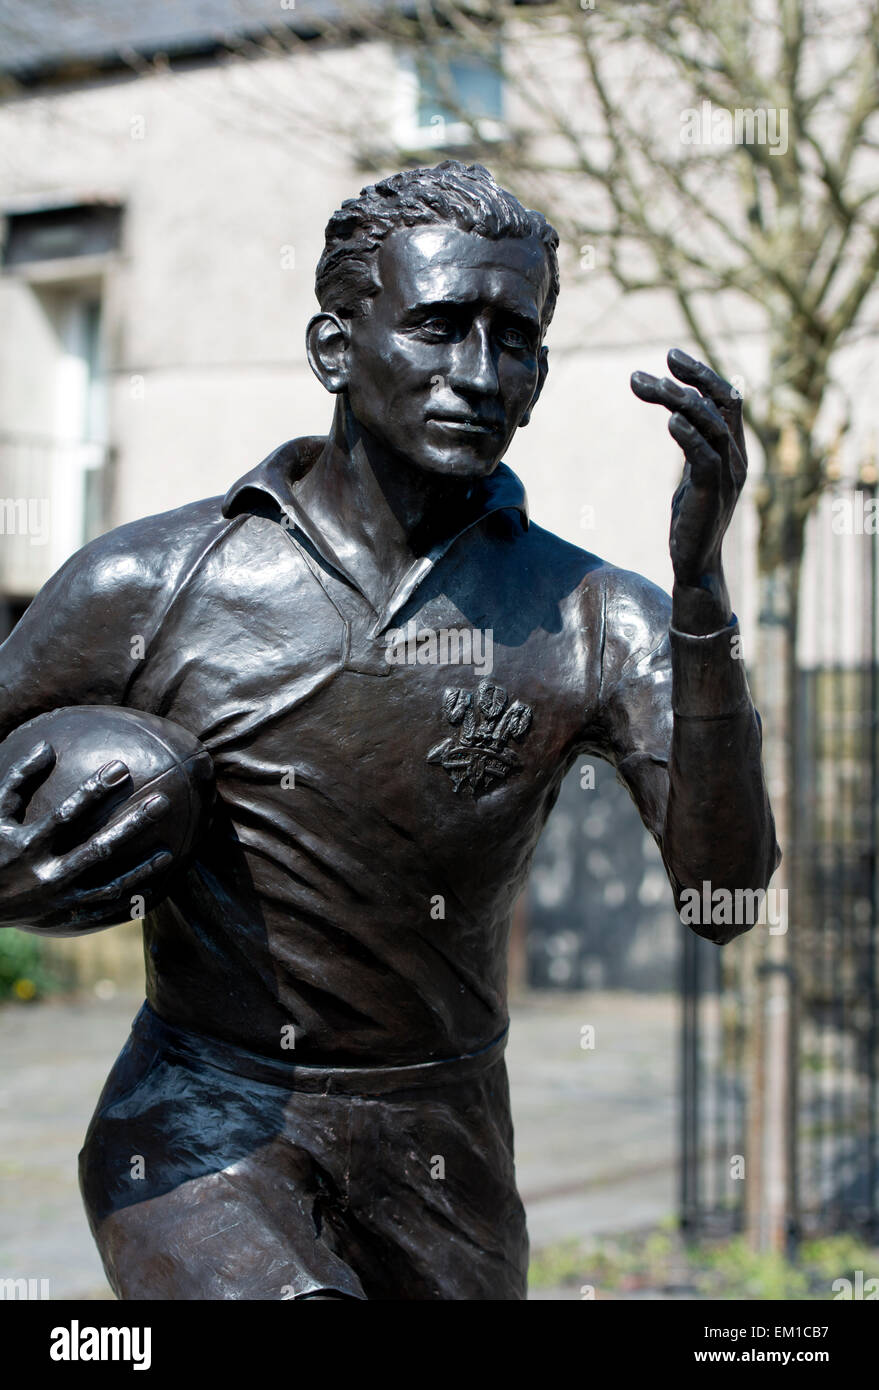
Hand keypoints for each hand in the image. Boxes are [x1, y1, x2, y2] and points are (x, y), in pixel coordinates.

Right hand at [0, 740, 172, 932]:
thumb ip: (19, 779)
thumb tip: (46, 746)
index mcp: (28, 844)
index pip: (67, 814)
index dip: (93, 790)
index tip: (120, 767)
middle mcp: (45, 873)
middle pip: (97, 848)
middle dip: (132, 824)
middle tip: (162, 802)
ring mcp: (57, 898)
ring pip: (107, 884)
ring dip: (140, 869)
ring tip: (168, 852)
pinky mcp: (63, 915)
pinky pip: (101, 907)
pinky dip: (127, 898)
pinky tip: (153, 884)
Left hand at [631, 348, 746, 632]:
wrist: (696, 564)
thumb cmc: (692, 519)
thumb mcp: (695, 473)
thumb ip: (695, 444)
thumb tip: (679, 415)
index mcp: (734, 450)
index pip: (727, 399)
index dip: (703, 374)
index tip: (671, 357)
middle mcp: (736, 458)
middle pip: (724, 403)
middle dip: (696, 376)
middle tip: (664, 358)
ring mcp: (727, 476)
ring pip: (712, 424)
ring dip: (679, 400)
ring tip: (647, 385)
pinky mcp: (712, 494)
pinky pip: (705, 456)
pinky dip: (689, 435)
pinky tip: (669, 421)